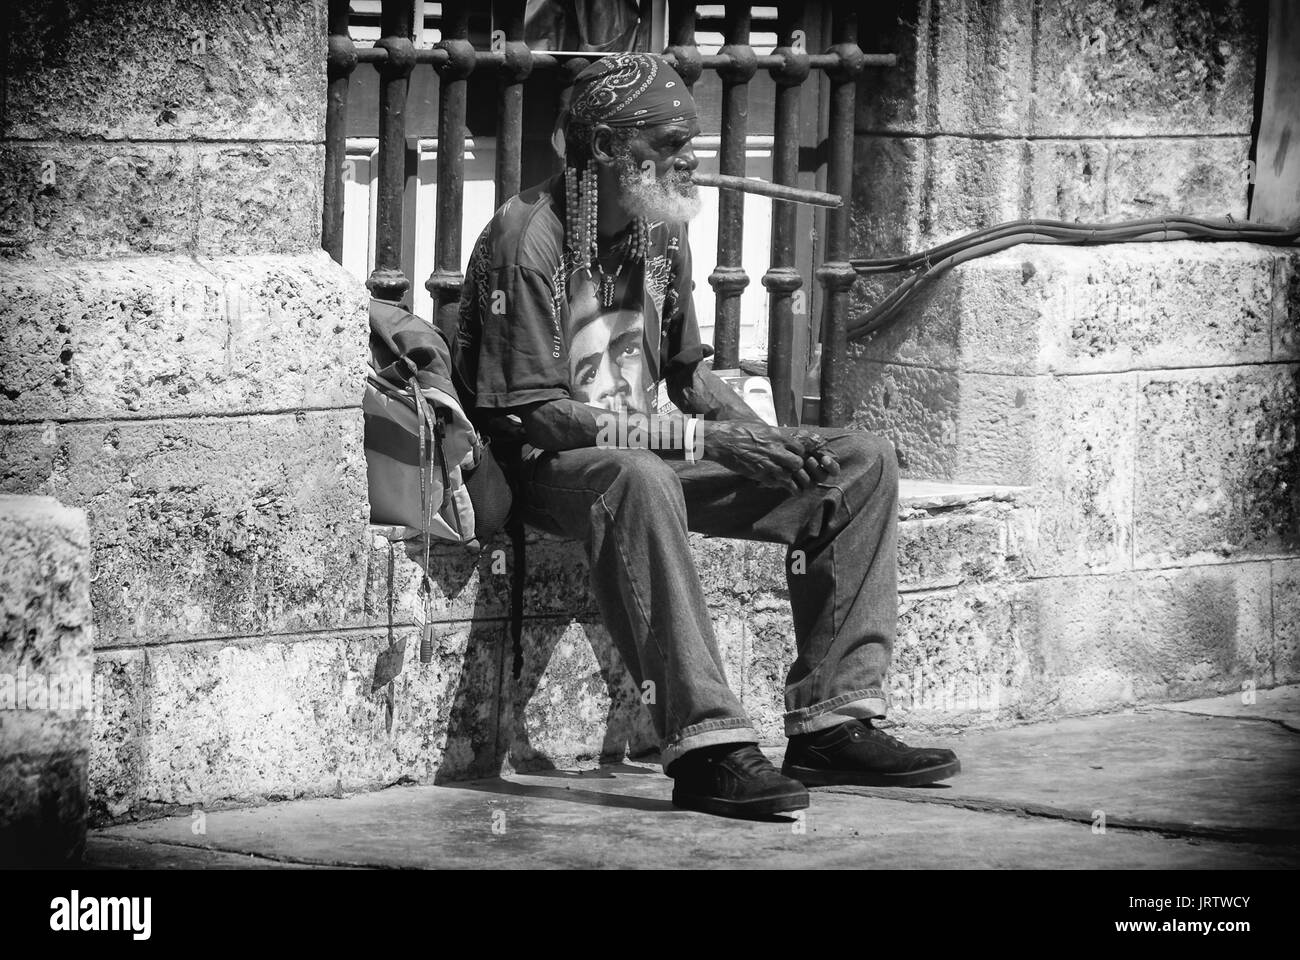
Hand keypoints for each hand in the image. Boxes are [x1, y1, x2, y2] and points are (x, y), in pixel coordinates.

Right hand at [702, 423, 838, 493]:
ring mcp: (767, 463)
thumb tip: (781, 436)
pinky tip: (779, 485)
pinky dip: (778, 485)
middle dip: (798, 467)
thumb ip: (773, 433)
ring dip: (790, 479)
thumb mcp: (760, 426)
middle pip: (798, 463)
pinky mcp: (758, 474)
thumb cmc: (737, 429)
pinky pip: (774, 483)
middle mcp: (775, 450)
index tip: (797, 456)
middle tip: (795, 470)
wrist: (721, 440)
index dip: (800, 454)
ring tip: (792, 484)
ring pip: (788, 476)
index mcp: (777, 436)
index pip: (800, 448)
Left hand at [792, 431, 840, 486]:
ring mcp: (807, 484)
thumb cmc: (791, 445)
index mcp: (822, 465)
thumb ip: (812, 442)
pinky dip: (793, 483)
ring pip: (811, 485)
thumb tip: (819, 445)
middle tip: (808, 459)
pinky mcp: (796, 490)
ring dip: (804, 475)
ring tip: (795, 467)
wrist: (775, 454)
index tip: (825, 459)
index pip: (834, 470)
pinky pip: (799, 491)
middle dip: (816, 468)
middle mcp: (816, 476)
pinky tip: (787, 474)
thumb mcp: (801, 441)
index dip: (832, 466)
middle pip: (822, 477)